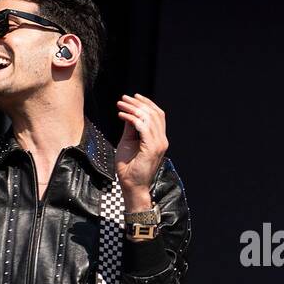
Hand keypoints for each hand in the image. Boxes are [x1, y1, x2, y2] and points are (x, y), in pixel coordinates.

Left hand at [115, 93, 167, 210]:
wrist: (132, 186)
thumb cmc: (129, 168)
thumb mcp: (128, 143)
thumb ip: (131, 129)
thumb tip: (128, 114)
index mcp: (159, 139)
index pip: (158, 115)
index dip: (147, 103)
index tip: (133, 97)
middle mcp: (162, 140)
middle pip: (154, 113)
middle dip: (138, 103)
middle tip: (124, 98)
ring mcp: (158, 144)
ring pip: (148, 117)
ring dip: (133, 108)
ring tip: (121, 104)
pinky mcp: (151, 148)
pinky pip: (142, 126)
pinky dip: (131, 118)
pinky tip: (121, 115)